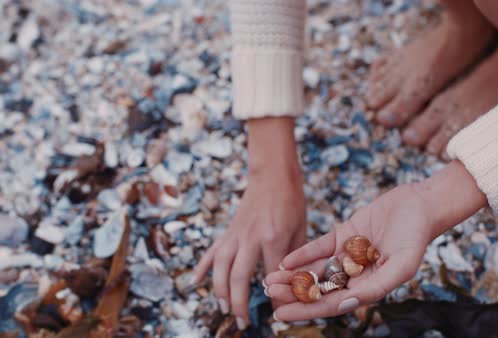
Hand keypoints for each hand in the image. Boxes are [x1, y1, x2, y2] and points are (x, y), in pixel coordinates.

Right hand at [193, 117, 305, 329]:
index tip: (275, 315)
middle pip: (240, 277)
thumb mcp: (301, 228)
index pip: (271, 276)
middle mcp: (250, 238)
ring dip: (219, 289)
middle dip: (239, 302)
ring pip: (221, 266)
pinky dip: (202, 267)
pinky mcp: (229, 231)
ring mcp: (236, 235)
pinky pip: (212, 251)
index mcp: (273, 238)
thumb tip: (292, 281)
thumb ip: (295, 256)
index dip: (273, 297)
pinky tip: (195, 282)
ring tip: (222, 308)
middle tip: (241, 322)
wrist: (273, 175)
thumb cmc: (292, 201)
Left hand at [264, 161, 486, 320]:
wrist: (420, 204)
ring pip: (316, 270)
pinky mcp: (345, 235)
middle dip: (292, 293)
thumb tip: (348, 303)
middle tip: (268, 292)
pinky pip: (320, 247)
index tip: (280, 314)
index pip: (331, 304)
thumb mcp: (401, 265)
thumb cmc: (416, 237)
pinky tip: (286, 260)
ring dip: (293, 275)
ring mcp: (349, 255)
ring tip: (269, 280)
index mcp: (368, 288)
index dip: (305, 310)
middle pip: (318, 289)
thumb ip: (377, 286)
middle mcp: (356, 275)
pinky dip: (303, 254)